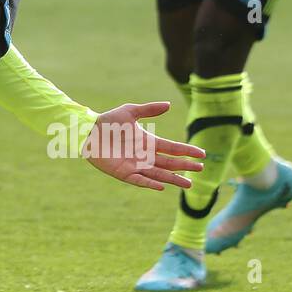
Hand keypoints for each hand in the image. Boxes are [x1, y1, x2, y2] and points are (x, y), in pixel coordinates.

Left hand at [81, 101, 204, 190]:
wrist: (88, 131)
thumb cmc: (108, 121)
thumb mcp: (130, 112)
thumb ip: (149, 109)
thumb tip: (169, 104)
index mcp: (148, 142)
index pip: (172, 148)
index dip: (187, 151)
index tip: (202, 154)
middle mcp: (145, 155)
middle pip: (170, 163)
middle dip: (185, 166)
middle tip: (201, 169)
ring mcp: (136, 166)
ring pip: (159, 174)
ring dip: (173, 179)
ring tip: (189, 184)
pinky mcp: (124, 173)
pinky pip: (140, 180)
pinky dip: (151, 183)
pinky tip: (162, 186)